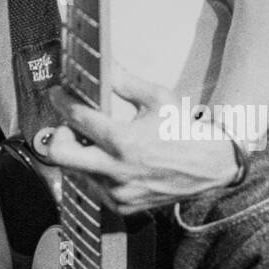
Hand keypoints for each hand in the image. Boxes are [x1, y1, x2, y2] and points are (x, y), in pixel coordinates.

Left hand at [32, 65, 238, 214]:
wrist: (210, 166)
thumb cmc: (183, 129)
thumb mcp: (158, 97)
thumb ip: (125, 81)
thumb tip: (103, 62)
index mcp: (124, 141)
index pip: (77, 118)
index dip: (62, 101)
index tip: (58, 94)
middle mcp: (116, 170)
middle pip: (59, 153)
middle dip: (60, 134)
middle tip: (72, 125)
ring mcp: (117, 192)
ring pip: (74, 170)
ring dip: (80, 153)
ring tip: (98, 142)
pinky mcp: (121, 206)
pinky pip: (92, 186)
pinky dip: (95, 171)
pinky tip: (111, 161)